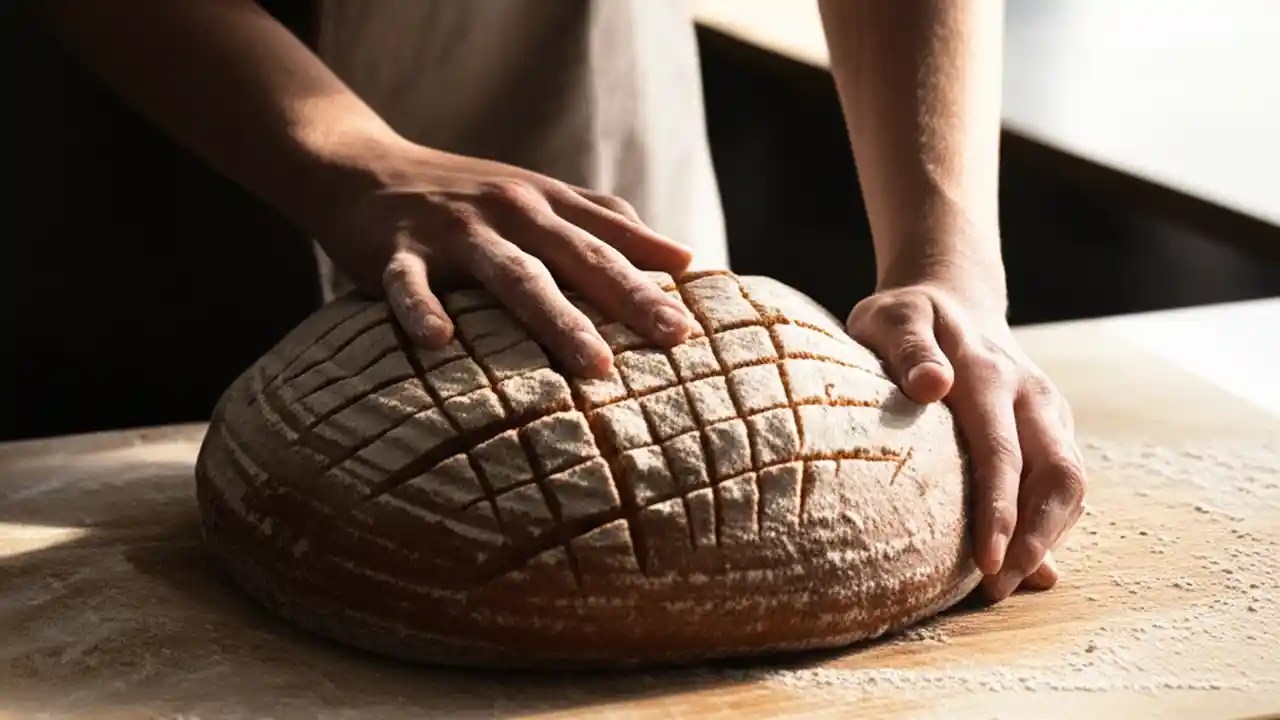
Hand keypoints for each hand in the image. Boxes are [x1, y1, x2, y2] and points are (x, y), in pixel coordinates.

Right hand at [317, 142, 695, 376]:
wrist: (362, 167)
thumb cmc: (466, 196)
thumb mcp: (539, 197)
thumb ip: (606, 221)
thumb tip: (682, 257)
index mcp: (544, 202)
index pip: (609, 240)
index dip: (652, 280)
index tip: (690, 325)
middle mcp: (507, 211)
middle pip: (575, 258)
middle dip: (626, 298)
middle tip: (673, 339)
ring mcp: (453, 230)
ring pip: (511, 275)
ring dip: (555, 318)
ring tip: (595, 363)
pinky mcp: (396, 250)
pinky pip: (411, 284)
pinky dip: (422, 310)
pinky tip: (439, 341)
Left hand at [847, 275, 1085, 600]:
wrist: (953, 294)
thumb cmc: (909, 316)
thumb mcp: (893, 318)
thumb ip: (909, 350)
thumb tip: (931, 385)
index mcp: (991, 373)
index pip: (1004, 451)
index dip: (999, 511)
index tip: (987, 561)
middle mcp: (1032, 396)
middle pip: (1058, 476)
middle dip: (1035, 538)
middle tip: (998, 589)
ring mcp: (1049, 412)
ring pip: (1069, 484)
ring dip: (1046, 538)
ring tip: (1005, 585)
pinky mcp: (1052, 426)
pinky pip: (1062, 481)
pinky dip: (1049, 523)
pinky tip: (1022, 561)